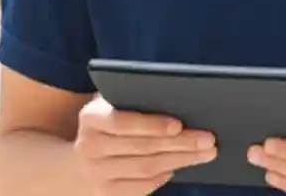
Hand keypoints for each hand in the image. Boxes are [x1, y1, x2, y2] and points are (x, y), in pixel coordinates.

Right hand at [73, 95, 217, 194]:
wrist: (77, 162)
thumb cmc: (109, 124)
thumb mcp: (112, 106)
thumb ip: (136, 100)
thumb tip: (182, 99)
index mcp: (92, 118)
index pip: (122, 122)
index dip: (151, 125)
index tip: (179, 125)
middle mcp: (89, 147)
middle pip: (142, 148)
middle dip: (180, 144)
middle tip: (208, 139)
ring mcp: (96, 174)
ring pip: (146, 168)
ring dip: (180, 160)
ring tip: (206, 153)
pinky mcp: (105, 194)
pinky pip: (141, 187)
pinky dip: (163, 177)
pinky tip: (179, 166)